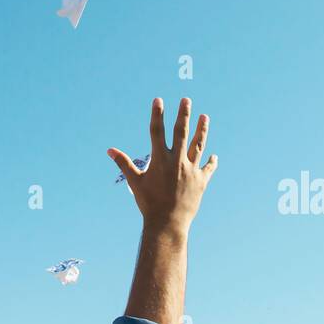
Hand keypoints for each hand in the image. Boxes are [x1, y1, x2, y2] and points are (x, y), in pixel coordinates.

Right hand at [109, 98, 215, 234]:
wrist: (168, 223)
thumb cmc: (148, 203)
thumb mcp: (135, 182)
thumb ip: (124, 163)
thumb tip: (109, 150)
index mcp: (159, 160)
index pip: (157, 131)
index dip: (157, 114)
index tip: (158, 99)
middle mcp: (176, 162)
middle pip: (181, 132)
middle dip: (184, 114)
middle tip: (186, 100)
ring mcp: (191, 170)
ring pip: (198, 145)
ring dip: (202, 130)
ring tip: (205, 116)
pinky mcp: (201, 181)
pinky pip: (208, 168)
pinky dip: (211, 161)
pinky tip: (214, 155)